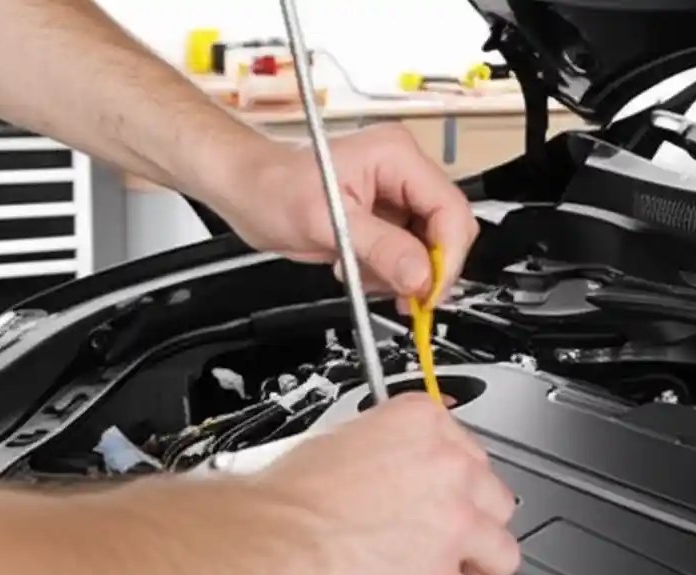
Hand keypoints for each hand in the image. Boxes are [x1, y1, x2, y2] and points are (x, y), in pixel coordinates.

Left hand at [215, 124, 477, 303]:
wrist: (246, 191)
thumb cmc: (272, 187)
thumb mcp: (326, 222)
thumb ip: (380, 248)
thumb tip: (421, 276)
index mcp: (397, 156)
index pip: (450, 210)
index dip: (446, 256)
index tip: (428, 292)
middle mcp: (403, 171)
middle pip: (446, 230)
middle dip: (423, 268)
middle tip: (404, 297)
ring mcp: (396, 195)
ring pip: (428, 248)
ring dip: (400, 273)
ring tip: (360, 272)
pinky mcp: (386, 217)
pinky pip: (406, 254)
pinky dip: (386, 272)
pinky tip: (355, 266)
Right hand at [249, 393, 519, 574]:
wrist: (265, 546)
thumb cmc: (282, 500)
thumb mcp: (337, 443)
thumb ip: (384, 456)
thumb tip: (394, 479)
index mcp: (423, 424)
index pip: (471, 452)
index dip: (455, 487)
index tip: (442, 501)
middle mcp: (448, 469)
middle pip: (495, 502)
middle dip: (471, 528)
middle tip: (440, 544)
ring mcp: (452, 526)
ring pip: (502, 555)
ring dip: (475, 573)